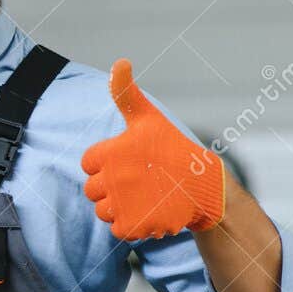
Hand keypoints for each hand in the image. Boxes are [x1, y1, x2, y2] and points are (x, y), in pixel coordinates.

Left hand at [80, 59, 224, 241]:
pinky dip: (132, 225)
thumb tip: (119, 61)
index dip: (106, 163)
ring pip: (104, 211)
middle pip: (92, 191)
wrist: (204, 185)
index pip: (88, 164)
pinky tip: (151, 210)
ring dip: (121, 207)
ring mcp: (122, 203)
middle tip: (140, 180)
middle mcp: (111, 178)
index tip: (131, 160)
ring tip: (146, 195)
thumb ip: (126, 92)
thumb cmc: (172, 148)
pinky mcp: (133, 225)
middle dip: (112, 187)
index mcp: (109, 151)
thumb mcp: (148, 117)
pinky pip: (118, 230)